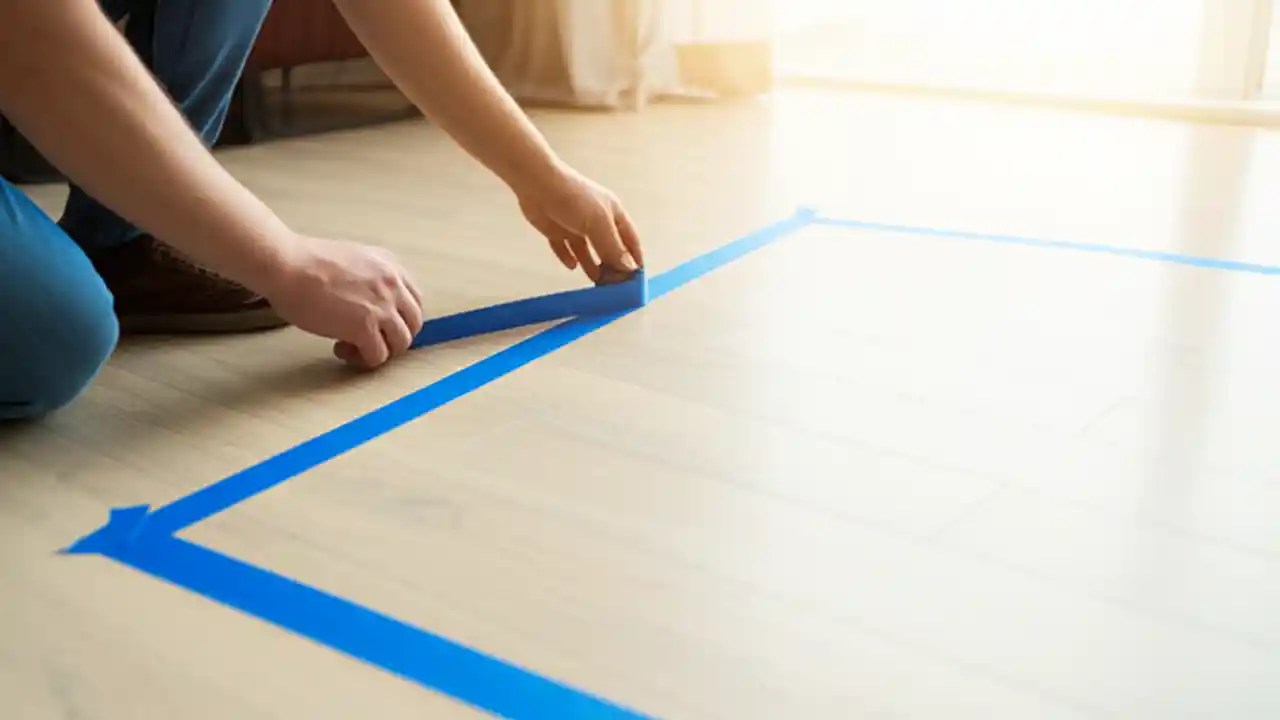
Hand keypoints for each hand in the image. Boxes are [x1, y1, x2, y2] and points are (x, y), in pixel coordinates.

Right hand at [264, 235, 423, 367]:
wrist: (287, 266)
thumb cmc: (305, 263)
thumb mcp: (352, 259)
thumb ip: (370, 279)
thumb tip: (369, 304)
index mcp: (390, 265)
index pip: (413, 300)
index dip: (398, 317)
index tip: (381, 324)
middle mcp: (393, 285)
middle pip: (413, 323)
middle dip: (393, 336)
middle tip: (369, 340)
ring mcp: (382, 308)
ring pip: (401, 343)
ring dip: (379, 350)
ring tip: (351, 347)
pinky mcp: (365, 328)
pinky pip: (378, 356)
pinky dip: (363, 359)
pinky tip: (340, 349)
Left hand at [516, 165, 643, 282]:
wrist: (538, 185)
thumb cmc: (575, 200)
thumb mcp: (599, 223)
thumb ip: (613, 247)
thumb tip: (629, 268)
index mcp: (613, 213)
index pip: (629, 239)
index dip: (634, 257)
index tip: (636, 279)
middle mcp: (596, 220)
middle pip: (608, 247)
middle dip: (612, 266)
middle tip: (613, 286)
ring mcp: (575, 225)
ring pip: (587, 250)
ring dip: (591, 265)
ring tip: (596, 283)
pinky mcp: (556, 229)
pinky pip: (564, 247)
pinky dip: (568, 257)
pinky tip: (571, 266)